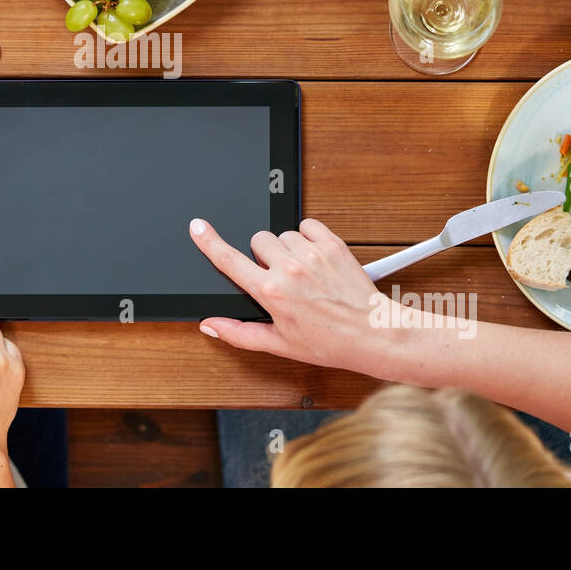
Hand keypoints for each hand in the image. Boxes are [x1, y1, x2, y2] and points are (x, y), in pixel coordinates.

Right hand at [190, 217, 391, 372]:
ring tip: (304, 273)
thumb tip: (211, 325)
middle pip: (257, 240)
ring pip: (283, 234)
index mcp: (270, 292)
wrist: (372, 334)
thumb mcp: (279, 344)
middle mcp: (288, 269)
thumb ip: (239, 333)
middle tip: (279, 277)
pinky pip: (308, 225)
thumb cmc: (329, 342)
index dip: (208, 241)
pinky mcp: (332, 244)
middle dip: (263, 254)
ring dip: (288, 248)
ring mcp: (311, 254)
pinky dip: (309, 237)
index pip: (228, 260)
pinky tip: (316, 259)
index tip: (198, 227)